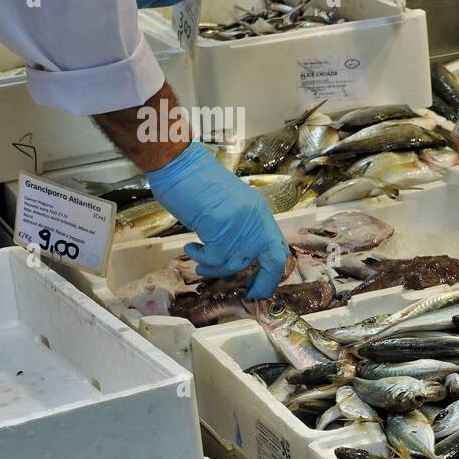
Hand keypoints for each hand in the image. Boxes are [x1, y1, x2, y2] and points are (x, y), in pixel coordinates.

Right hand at [146, 143, 288, 298]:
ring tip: (200, 264)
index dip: (273, 272)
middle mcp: (256, 219)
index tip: (260, 287)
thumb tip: (238, 259)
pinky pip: (214, 256)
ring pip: (235, 262)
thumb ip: (238, 230)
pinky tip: (190, 248)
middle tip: (250, 295)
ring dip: (215, 269)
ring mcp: (240, 222)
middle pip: (272, 260)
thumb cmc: (197, 184)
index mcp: (260, 214)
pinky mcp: (221, 225)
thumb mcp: (229, 209)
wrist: (179, 164)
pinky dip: (199, 257)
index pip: (278, 249)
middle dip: (264, 282)